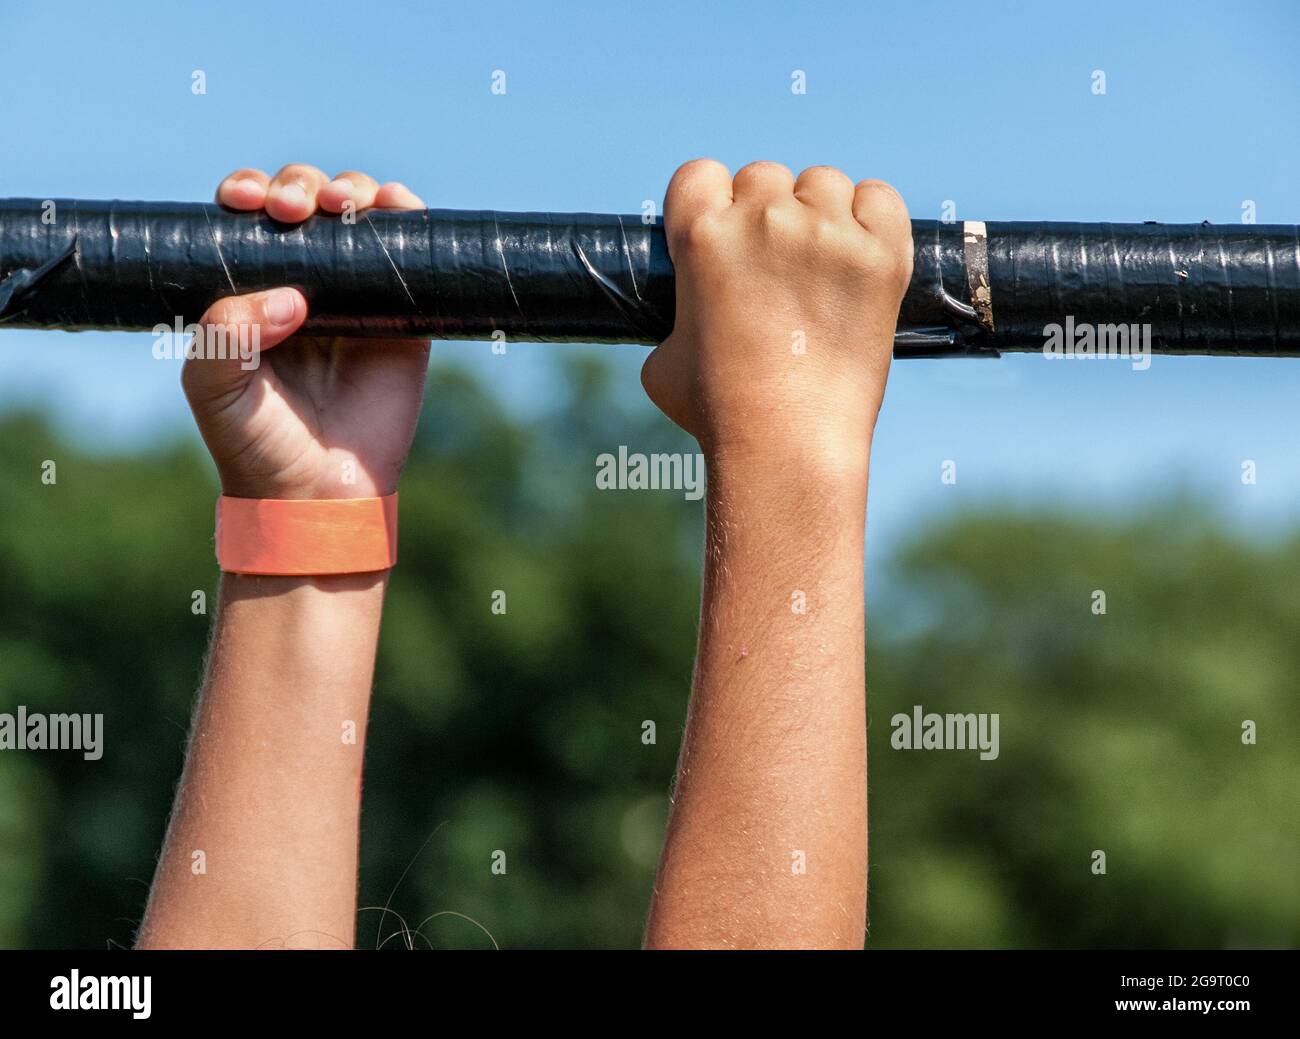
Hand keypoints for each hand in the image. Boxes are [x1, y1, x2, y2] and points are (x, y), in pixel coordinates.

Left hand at [181, 164, 430, 499]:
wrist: (318, 493)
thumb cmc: (255, 444)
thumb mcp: (214, 388)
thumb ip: (225, 334)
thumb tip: (292, 295)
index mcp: (251, 290)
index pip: (249, 220)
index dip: (249, 192)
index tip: (247, 202)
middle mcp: (305, 283)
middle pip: (304, 203)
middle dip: (298, 187)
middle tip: (292, 210)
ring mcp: (357, 297)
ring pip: (357, 216)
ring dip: (351, 190)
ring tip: (343, 203)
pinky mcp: (405, 317)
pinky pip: (409, 253)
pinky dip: (406, 216)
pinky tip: (395, 205)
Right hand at [640, 160, 911, 469]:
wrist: (788, 445)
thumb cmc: (719, 413)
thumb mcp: (663, 362)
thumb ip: (673, 318)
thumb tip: (685, 319)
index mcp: (700, 236)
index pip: (700, 174)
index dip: (711, 202)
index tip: (724, 231)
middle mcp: (762, 221)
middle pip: (764, 176)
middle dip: (767, 212)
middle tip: (776, 265)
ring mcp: (825, 234)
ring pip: (823, 184)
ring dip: (820, 213)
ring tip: (821, 267)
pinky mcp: (880, 255)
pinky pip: (880, 199)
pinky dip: (872, 219)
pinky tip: (860, 255)